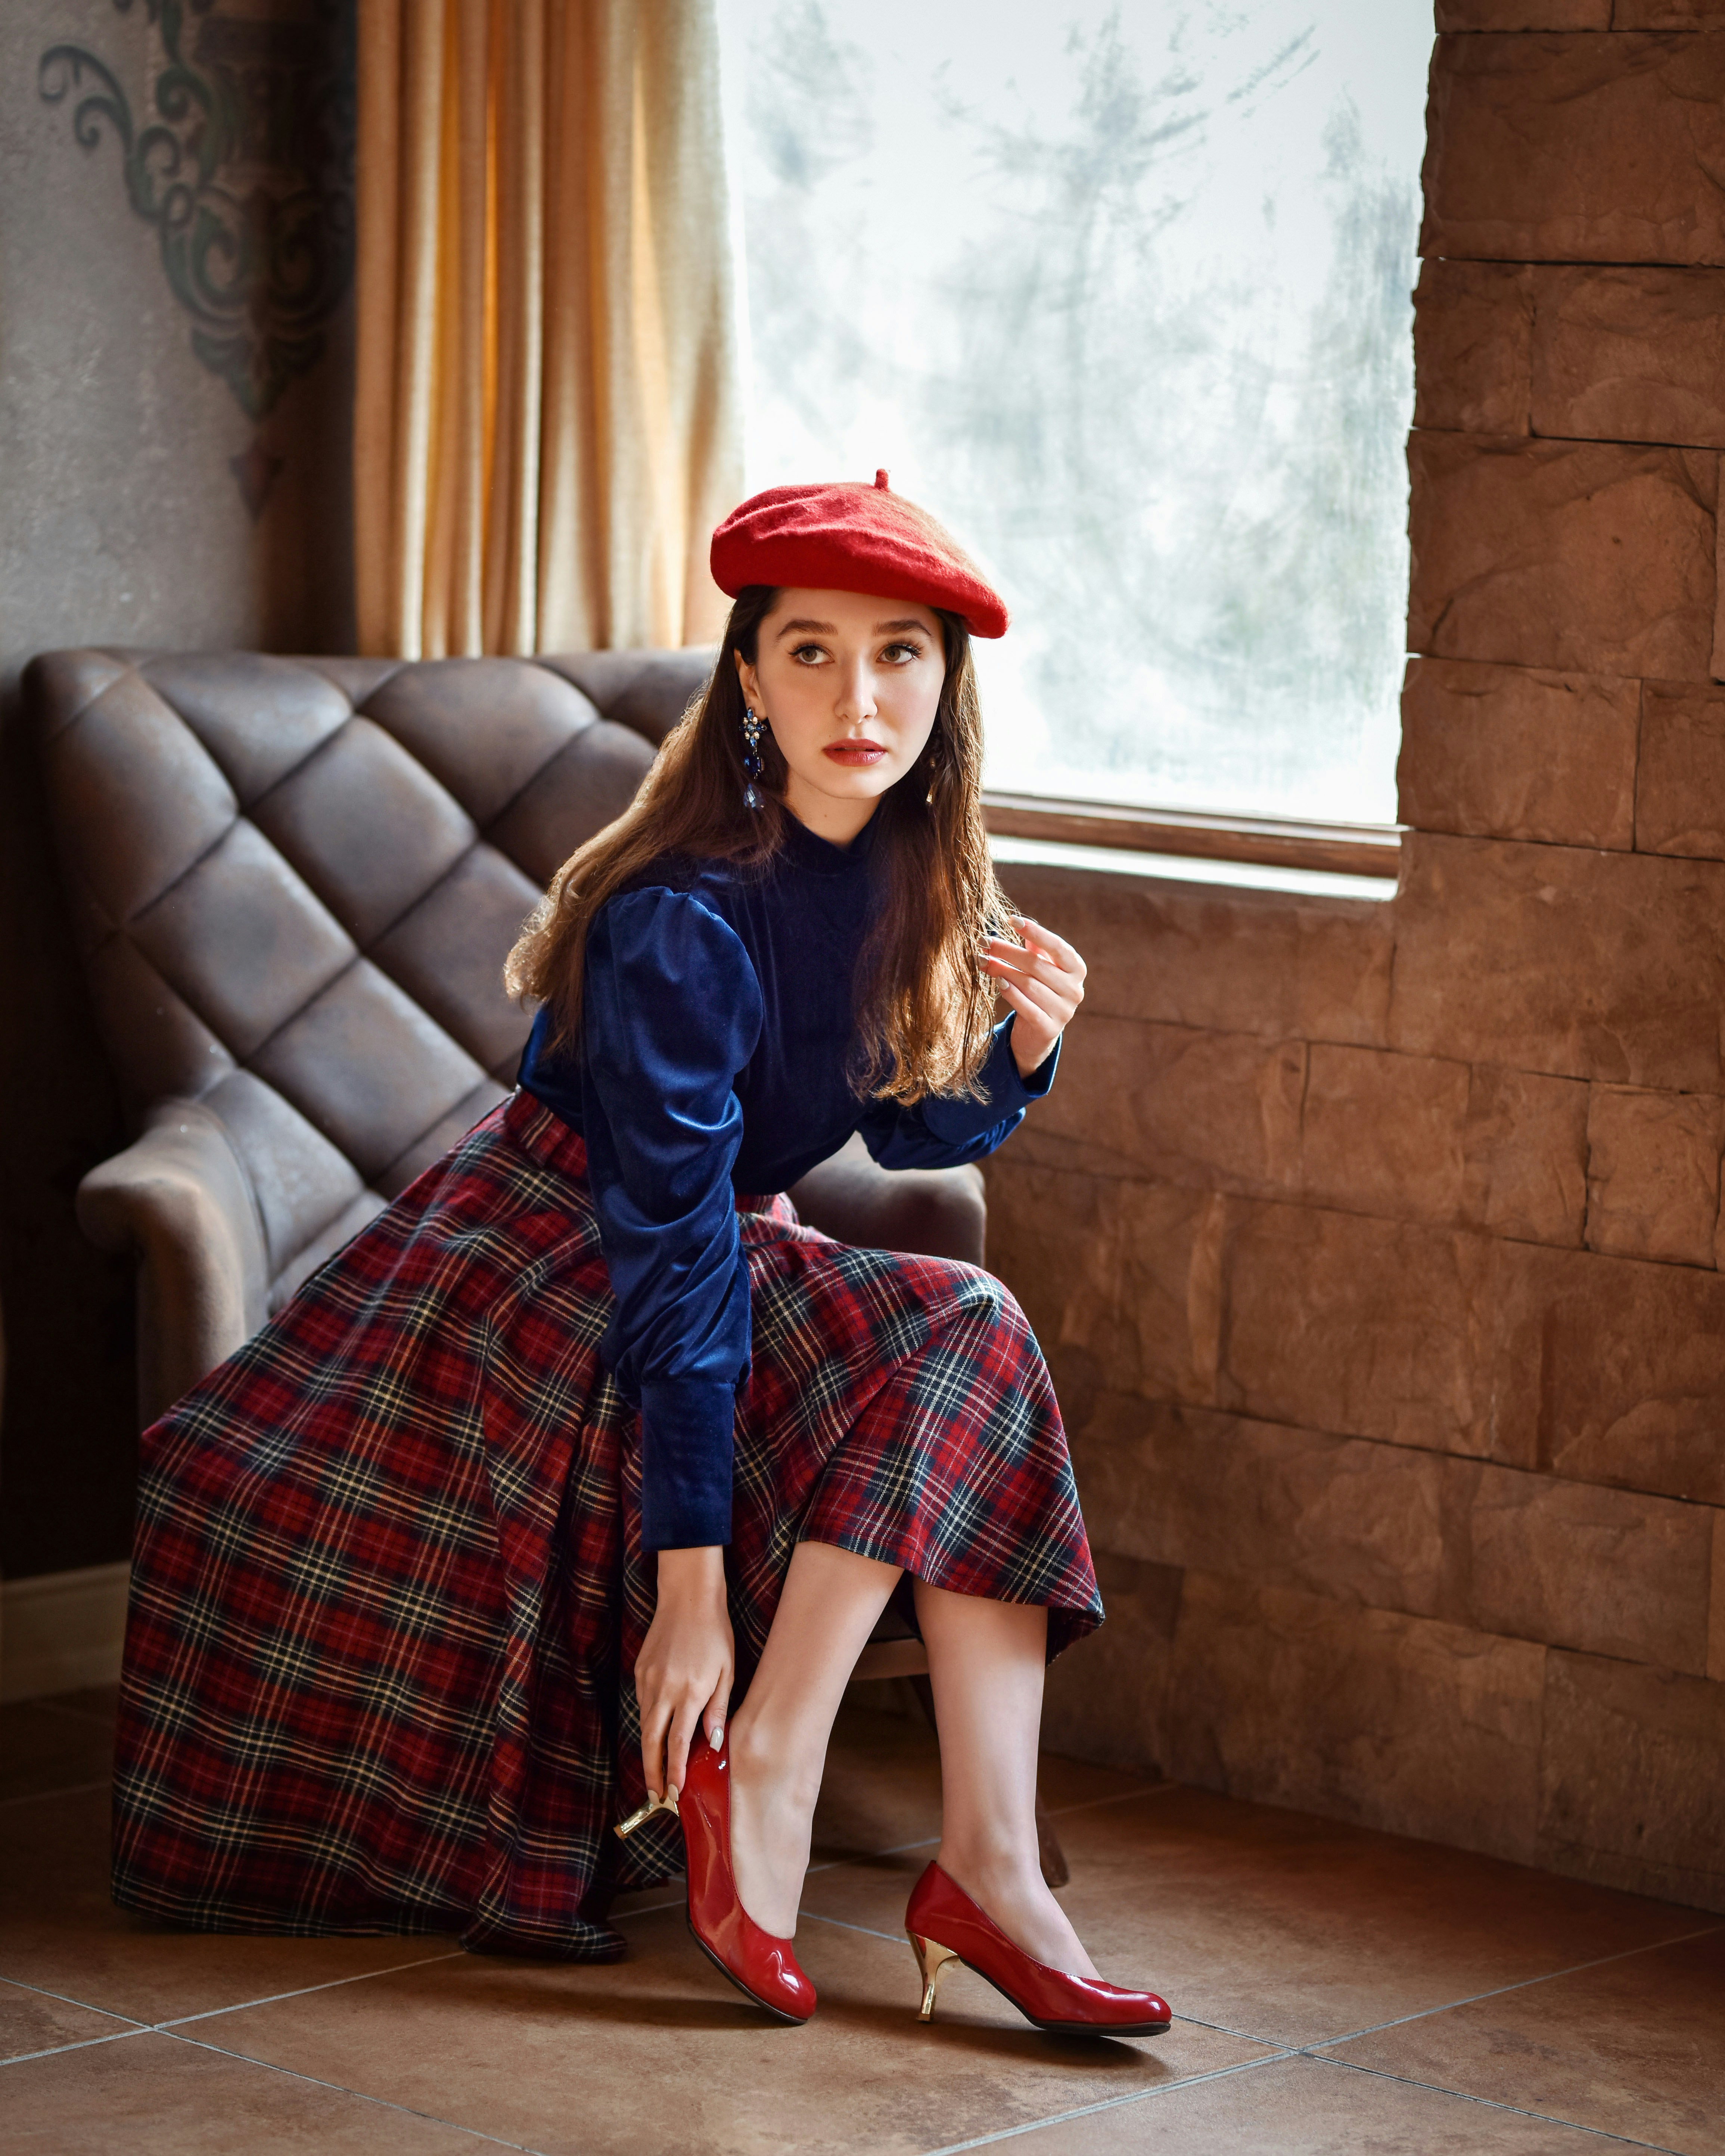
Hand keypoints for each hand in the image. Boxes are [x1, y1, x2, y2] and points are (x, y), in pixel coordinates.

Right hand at [635, 1545, 733, 1800]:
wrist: (688, 1597)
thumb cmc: (714, 1634)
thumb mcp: (727, 1671)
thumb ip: (718, 1709)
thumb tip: (712, 1745)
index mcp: (689, 1691)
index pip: (677, 1743)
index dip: (674, 1772)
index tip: (673, 1794)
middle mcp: (664, 1689)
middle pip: (651, 1742)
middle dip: (652, 1772)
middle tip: (656, 1797)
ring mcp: (648, 1680)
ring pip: (644, 1725)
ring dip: (649, 1751)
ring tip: (656, 1773)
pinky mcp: (640, 1671)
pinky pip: (643, 1704)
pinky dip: (649, 1724)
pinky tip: (656, 1734)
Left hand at [983, 915, 1086, 1078]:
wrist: (1039, 1032)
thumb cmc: (1040, 991)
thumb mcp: (1042, 968)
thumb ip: (1036, 949)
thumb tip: (1019, 924)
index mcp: (1076, 970)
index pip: (1057, 947)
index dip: (1035, 932)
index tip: (1011, 920)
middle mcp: (1075, 990)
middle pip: (1036, 965)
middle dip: (1007, 951)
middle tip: (984, 942)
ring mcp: (1064, 1011)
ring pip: (1029, 985)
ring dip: (1003, 970)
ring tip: (983, 961)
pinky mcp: (1049, 1029)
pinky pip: (1026, 1007)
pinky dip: (1011, 993)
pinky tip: (998, 982)